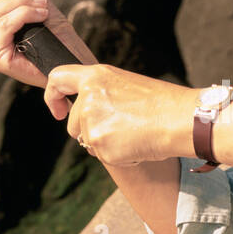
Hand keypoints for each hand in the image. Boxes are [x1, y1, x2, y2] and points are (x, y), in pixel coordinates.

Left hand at [45, 63, 194, 165]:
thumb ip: (101, 94)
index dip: (52, 96)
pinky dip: (119, 156)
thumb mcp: (125, 85)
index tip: (59, 110)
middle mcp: (88, 99)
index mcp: (95, 77)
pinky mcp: (101, 146)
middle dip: (89, 131)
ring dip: (106, 144)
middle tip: (119, 129)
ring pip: (88, 142)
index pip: (57, 79)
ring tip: (134, 133)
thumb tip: (86, 113)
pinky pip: (103, 157)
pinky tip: (137, 144)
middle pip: (73, 123)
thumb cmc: (162, 103)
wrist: (180, 120)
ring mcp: (92, 123)